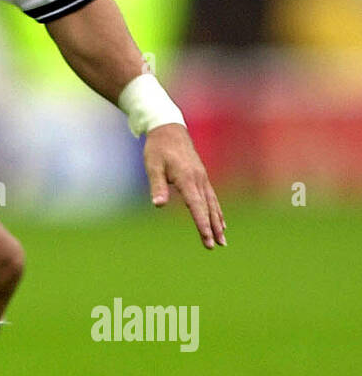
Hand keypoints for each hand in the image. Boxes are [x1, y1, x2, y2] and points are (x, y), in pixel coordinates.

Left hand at [144, 123, 226, 249]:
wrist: (168, 129)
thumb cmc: (157, 149)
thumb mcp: (152, 166)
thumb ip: (157, 186)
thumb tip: (158, 204)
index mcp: (186, 178)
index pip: (196, 206)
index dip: (202, 223)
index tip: (207, 238)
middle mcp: (198, 179)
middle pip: (208, 208)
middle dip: (213, 228)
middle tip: (217, 246)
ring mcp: (202, 178)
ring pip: (213, 204)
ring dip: (218, 222)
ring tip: (222, 240)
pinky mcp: (201, 177)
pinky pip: (211, 198)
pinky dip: (216, 211)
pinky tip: (220, 221)